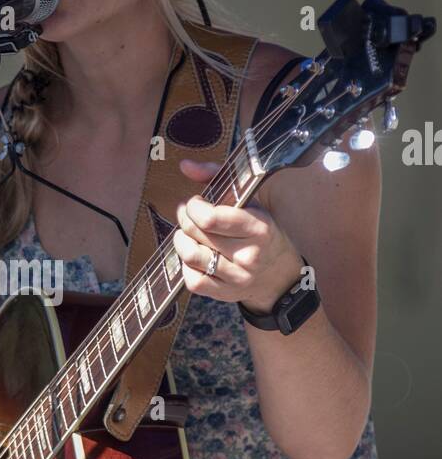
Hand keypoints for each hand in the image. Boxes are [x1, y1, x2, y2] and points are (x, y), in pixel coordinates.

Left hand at [174, 159, 303, 312]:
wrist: (278, 274)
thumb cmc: (258, 231)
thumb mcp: (249, 201)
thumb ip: (217, 177)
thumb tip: (184, 165)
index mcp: (259, 228)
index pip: (211, 219)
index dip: (193, 207)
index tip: (194, 202)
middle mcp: (250, 254)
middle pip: (197, 234)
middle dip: (184, 219)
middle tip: (187, 214)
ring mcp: (238, 277)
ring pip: (191, 256)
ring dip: (181, 241)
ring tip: (186, 234)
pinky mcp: (226, 293)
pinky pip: (193, 281)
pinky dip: (186, 266)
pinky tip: (193, 256)